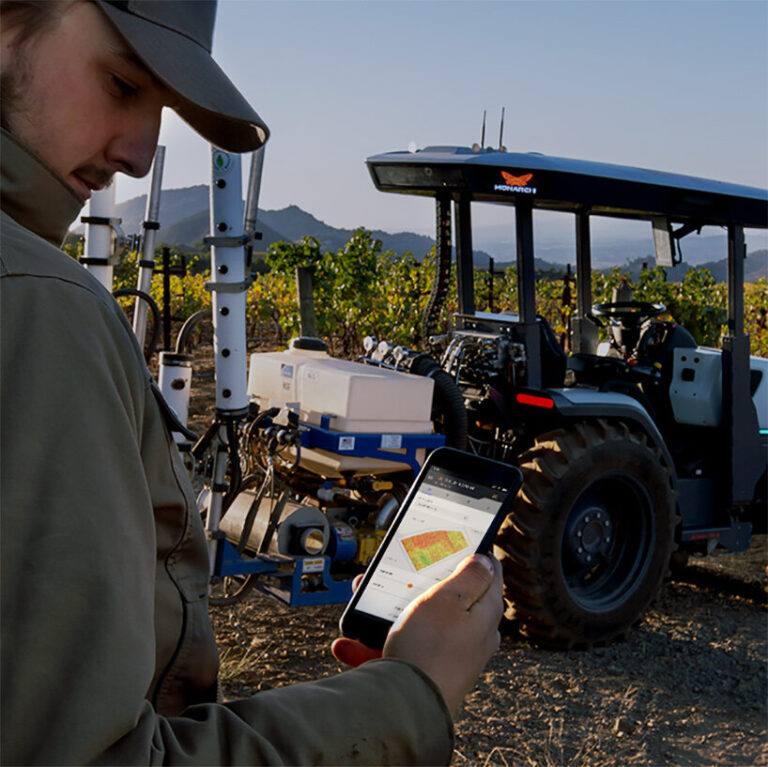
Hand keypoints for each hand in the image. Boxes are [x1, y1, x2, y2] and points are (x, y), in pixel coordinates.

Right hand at [332, 554, 502, 714]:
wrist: (406, 710)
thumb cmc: (430, 649)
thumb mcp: (449, 598)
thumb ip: (469, 576)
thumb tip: (486, 560)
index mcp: (484, 613)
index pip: (489, 574)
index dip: (474, 554)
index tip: (456, 542)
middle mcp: (472, 636)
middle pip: (448, 597)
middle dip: (419, 583)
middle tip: (400, 571)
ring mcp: (448, 656)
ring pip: (416, 623)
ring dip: (388, 612)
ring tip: (363, 602)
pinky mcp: (424, 674)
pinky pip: (397, 652)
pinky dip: (372, 645)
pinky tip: (348, 645)